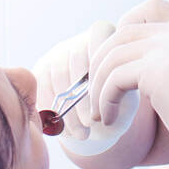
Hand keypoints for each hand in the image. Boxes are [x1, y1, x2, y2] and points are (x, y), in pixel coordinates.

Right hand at [32, 20, 114, 141]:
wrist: (98, 112)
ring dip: (69, 110)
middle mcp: (78, 41)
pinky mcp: (41, 71)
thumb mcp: (127, 90)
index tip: (109, 92)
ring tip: (82, 134)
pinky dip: (54, 114)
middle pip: (77, 59)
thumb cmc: (119, 97)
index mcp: (104, 35)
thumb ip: (124, 83)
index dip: (103, 59)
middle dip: (84, 95)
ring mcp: (57, 55)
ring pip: (59, 77)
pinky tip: (67, 133)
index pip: (100, 34)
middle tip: (93, 121)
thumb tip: (113, 90)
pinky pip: (43, 89)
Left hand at [86, 0, 168, 168]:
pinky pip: (114, 78)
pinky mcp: (157, 71)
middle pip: (124, 30)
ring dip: (99, 84)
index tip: (119, 56)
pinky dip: (105, 99)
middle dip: (103, 60)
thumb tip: (143, 72)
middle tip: (98, 89)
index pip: (153, 7)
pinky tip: (110, 118)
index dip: (128, 24)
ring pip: (113, 55)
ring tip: (101, 111)